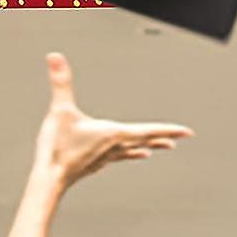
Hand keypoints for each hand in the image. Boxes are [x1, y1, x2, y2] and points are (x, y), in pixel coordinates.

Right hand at [32, 52, 191, 196]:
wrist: (50, 179)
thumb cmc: (57, 148)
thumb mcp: (60, 110)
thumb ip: (60, 82)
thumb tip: (55, 57)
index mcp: (112, 133)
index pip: (148, 130)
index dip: (169, 129)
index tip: (186, 132)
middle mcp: (113, 146)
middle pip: (144, 140)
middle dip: (163, 137)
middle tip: (180, 137)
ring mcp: (104, 158)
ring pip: (132, 149)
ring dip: (147, 146)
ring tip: (158, 148)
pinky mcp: (94, 165)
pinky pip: (118, 157)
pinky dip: (128, 154)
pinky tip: (127, 156)